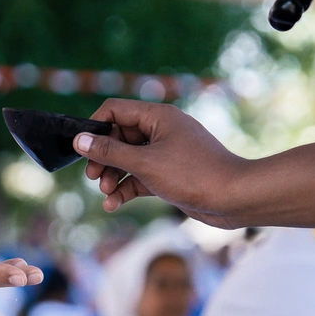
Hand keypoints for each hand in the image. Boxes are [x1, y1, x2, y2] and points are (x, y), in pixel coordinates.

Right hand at [71, 99, 248, 226]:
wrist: (234, 198)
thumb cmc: (194, 175)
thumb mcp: (145, 163)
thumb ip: (110, 151)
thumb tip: (80, 140)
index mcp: (157, 116)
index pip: (115, 111)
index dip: (95, 128)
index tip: (82, 149)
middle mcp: (161, 130)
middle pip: (119, 136)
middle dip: (103, 157)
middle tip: (94, 176)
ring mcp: (166, 152)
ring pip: (128, 159)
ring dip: (113, 175)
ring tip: (106, 193)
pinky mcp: (169, 173)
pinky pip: (139, 176)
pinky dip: (126, 188)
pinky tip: (113, 204)